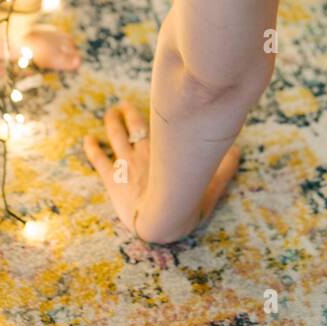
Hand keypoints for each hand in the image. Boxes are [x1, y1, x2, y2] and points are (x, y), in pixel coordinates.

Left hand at [83, 100, 239, 240]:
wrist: (161, 221)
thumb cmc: (186, 205)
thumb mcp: (211, 186)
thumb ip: (225, 168)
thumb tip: (238, 151)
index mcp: (165, 151)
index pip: (155, 124)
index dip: (151, 114)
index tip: (147, 104)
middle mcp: (144, 152)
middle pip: (132, 126)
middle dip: (126, 114)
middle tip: (121, 106)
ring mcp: (126, 164)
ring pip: (116, 136)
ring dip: (111, 123)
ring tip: (109, 113)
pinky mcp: (112, 179)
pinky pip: (99, 160)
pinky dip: (92, 148)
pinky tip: (88, 140)